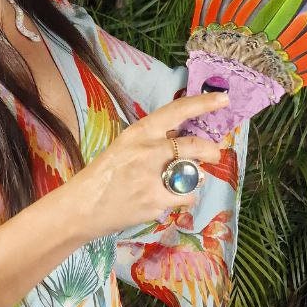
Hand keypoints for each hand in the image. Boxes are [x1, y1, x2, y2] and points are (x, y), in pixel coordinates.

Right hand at [69, 90, 230, 238]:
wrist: (83, 207)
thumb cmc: (105, 174)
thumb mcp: (125, 146)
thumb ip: (153, 141)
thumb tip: (182, 137)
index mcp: (140, 132)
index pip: (177, 111)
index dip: (203, 103)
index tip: (223, 99)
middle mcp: (148, 151)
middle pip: (194, 146)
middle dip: (211, 151)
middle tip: (215, 153)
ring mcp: (153, 178)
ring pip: (193, 175)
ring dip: (193, 178)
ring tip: (178, 182)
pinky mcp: (156, 202)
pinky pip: (185, 197)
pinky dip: (181, 198)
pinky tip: (165, 199)